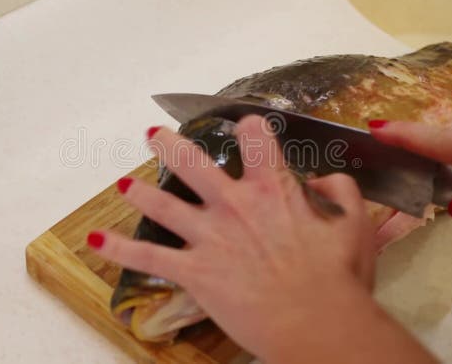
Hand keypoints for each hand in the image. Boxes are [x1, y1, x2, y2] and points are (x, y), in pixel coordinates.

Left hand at [90, 116, 435, 362]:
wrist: (317, 324)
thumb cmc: (338, 279)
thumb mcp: (355, 226)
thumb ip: (341, 192)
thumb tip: (323, 181)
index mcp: (273, 189)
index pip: (255, 138)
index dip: (249, 127)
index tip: (243, 126)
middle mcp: (234, 205)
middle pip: (192, 163)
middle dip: (170, 145)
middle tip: (155, 136)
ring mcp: (209, 237)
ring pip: (163, 205)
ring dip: (140, 192)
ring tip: (125, 183)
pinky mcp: (194, 271)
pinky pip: (147, 258)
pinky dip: (118, 249)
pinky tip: (96, 240)